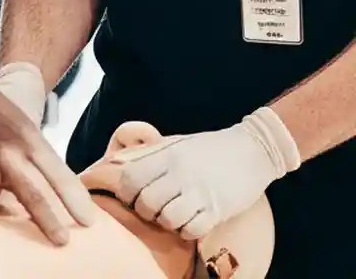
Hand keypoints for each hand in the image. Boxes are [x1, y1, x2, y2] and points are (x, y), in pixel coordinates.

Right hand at [0, 66, 97, 244]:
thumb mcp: (17, 126)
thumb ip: (26, 157)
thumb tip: (30, 192)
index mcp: (31, 140)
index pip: (59, 174)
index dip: (74, 198)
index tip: (89, 222)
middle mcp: (9, 150)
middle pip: (32, 189)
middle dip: (47, 218)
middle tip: (62, 243)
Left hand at [116, 107, 299, 239]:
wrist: (254, 149)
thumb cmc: (209, 148)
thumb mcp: (175, 144)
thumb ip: (150, 155)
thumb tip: (119, 164)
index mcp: (167, 156)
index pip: (131, 179)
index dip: (126, 193)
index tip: (133, 196)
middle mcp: (181, 173)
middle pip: (146, 203)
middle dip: (144, 211)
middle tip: (153, 209)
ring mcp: (200, 192)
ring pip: (167, 219)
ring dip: (166, 222)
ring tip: (172, 216)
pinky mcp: (219, 209)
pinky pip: (192, 229)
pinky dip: (187, 230)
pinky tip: (190, 222)